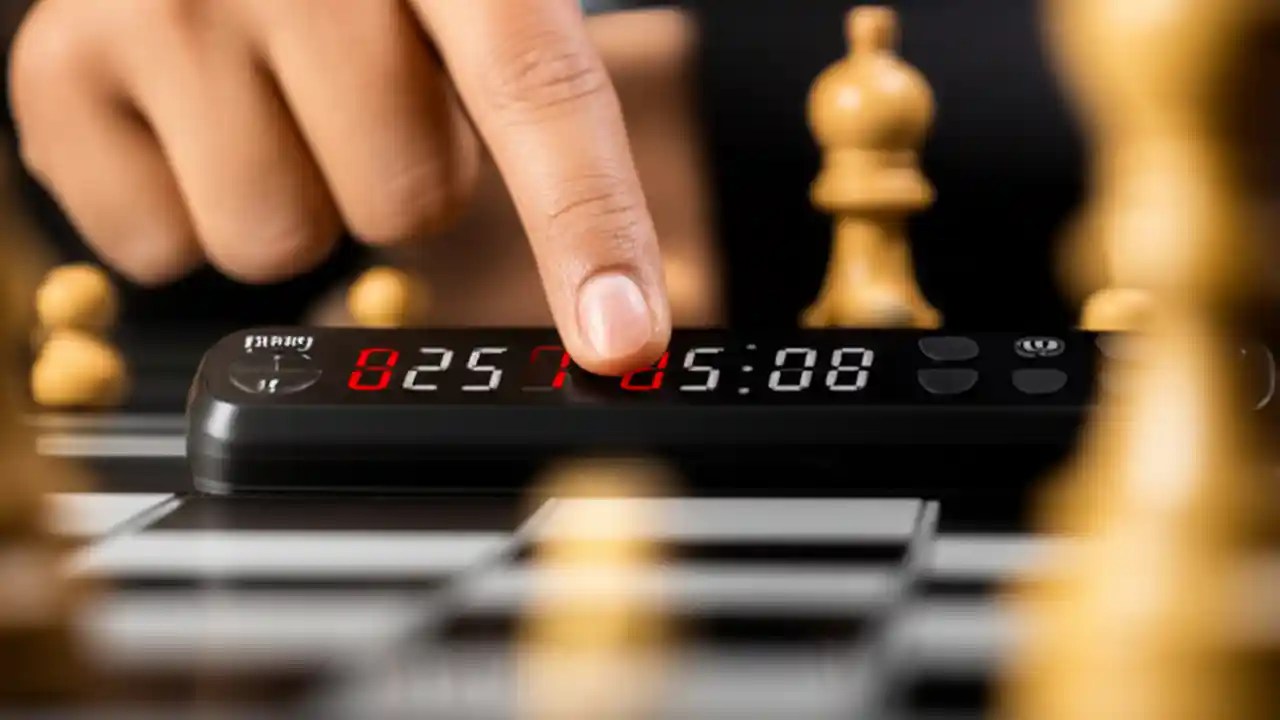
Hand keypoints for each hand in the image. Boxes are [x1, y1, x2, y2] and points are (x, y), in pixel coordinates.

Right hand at [9, 0, 670, 373]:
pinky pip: (163, 252)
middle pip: (402, 207)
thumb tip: (615, 316)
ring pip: (279, 246)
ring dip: (294, 200)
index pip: (534, 89)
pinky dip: (188, 212)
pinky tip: (189, 120)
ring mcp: (163, 10)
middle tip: (362, 94)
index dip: (588, 227)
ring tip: (271, 101)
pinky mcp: (60, 72)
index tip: (621, 338)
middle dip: (398, 180)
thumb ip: (530, 107)